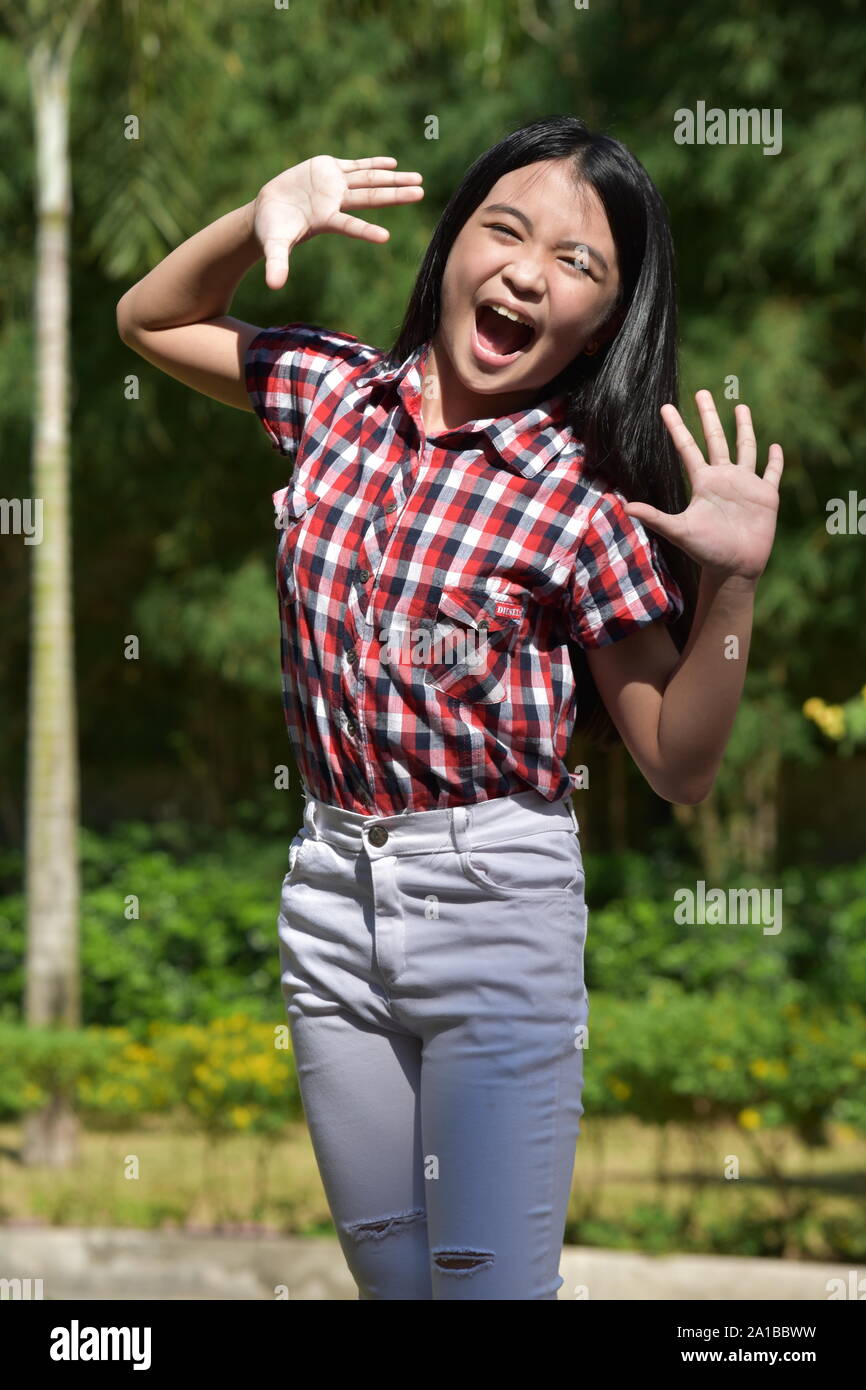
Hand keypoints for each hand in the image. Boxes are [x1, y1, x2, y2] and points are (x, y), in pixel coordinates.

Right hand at [253, 154, 423, 289]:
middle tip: (420, 193)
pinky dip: (373, 164)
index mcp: (326, 221)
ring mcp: (335, 185)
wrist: (269, 209)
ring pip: (369, 180)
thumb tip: (273, 287)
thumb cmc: (272, 231)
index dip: (365, 230)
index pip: (349, 226)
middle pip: (371, 197)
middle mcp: (336, 202)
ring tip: (418, 179)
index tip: (386, 238)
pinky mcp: (329, 169)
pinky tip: (393, 164)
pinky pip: (356, 166)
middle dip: (395, 195)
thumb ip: (277, 264)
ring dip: (393, 179)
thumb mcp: (274, 246)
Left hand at [622, 391, 784, 582]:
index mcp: (703, 482)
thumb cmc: (706, 551)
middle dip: (708, 416)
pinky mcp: (766, 496)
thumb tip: (624, 507)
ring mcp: (746, 485)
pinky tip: (775, 446)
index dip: (676, 427)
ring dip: (744, 428)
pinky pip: (772, 473)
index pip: (687, 447)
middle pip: (715, 439)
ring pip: (745, 448)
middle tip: (702, 392)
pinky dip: (775, 460)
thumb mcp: (679, 530)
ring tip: (740, 407)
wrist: (734, 568)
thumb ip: (655, 517)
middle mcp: (724, 478)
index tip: (665, 407)